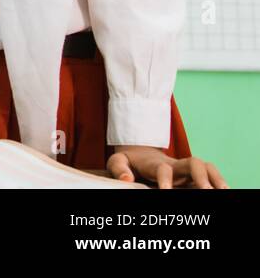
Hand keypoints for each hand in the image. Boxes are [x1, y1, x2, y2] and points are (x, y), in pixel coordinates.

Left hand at [107, 147, 226, 188]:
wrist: (140, 153)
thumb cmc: (129, 161)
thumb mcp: (117, 161)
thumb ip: (119, 169)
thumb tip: (127, 179)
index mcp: (156, 163)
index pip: (163, 169)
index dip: (165, 179)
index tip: (165, 192)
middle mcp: (175, 165)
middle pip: (193, 163)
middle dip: (201, 175)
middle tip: (206, 191)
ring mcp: (186, 170)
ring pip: (206, 167)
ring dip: (217, 178)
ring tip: (226, 191)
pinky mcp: (192, 176)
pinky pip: (210, 175)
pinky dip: (220, 182)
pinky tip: (227, 191)